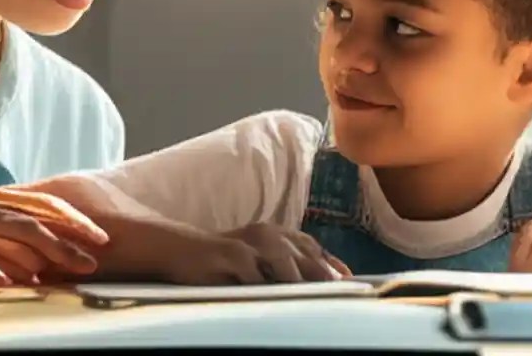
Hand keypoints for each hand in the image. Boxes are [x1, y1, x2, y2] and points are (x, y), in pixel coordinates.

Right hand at [0, 189, 107, 286]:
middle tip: (94, 257)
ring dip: (41, 255)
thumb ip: (11, 247)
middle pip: (31, 218)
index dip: (73, 219)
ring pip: (10, 234)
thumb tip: (48, 266)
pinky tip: (13, 286)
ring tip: (65, 273)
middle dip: (66, 237)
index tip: (101, 238)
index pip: (41, 204)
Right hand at [161, 223, 351, 284]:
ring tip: (317, 296)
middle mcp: (269, 234)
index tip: (350, 282)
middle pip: (304, 255)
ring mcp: (250, 243)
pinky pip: (255, 271)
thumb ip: (285, 269)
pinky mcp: (232, 253)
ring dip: (301, 278)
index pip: (314, 248)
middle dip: (323, 275)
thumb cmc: (223, 262)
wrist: (181, 250)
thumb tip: (322, 284)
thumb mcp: (258, 262)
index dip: (332, 265)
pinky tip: (279, 298)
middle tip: (341, 294)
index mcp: (278, 234)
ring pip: (284, 260)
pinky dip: (268, 284)